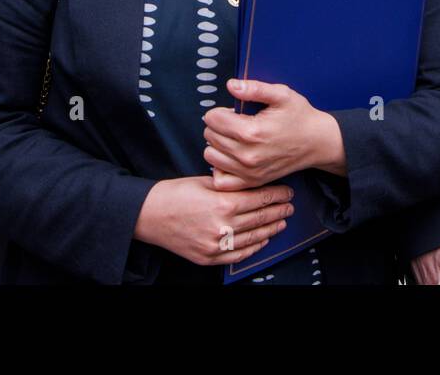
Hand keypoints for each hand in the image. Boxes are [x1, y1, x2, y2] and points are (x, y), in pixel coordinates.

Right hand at [133, 176, 293, 266]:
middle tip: (290, 206)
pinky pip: (238, 254)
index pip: (260, 199)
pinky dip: (253, 248)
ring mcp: (216, 244)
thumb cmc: (175, 194)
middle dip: (278, 211)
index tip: (288, 192)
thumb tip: (252, 185)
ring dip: (270, 229)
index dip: (277, 195)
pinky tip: (263, 240)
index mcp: (223, 203)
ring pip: (253, 238)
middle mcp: (223, 226)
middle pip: (260, 218)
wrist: (149, 215)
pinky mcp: (209, 257)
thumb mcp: (205, 181)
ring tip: (281, 222)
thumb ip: (230, 186)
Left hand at [203, 78, 345, 189]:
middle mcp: (247, 155)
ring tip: (234, 138)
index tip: (234, 112)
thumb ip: (254, 88)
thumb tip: (232, 85)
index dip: (221, 111)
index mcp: (252, 131)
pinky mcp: (252, 182)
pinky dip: (220, 168)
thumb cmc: (299, 117)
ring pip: (210, 156)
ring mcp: (249, 171)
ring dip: (217, 145)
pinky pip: (221, 180)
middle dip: (219, 126)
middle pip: (210, 136)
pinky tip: (230, 157)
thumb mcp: (281, 94)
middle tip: (237, 123)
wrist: (317, 142)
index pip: (212, 119)